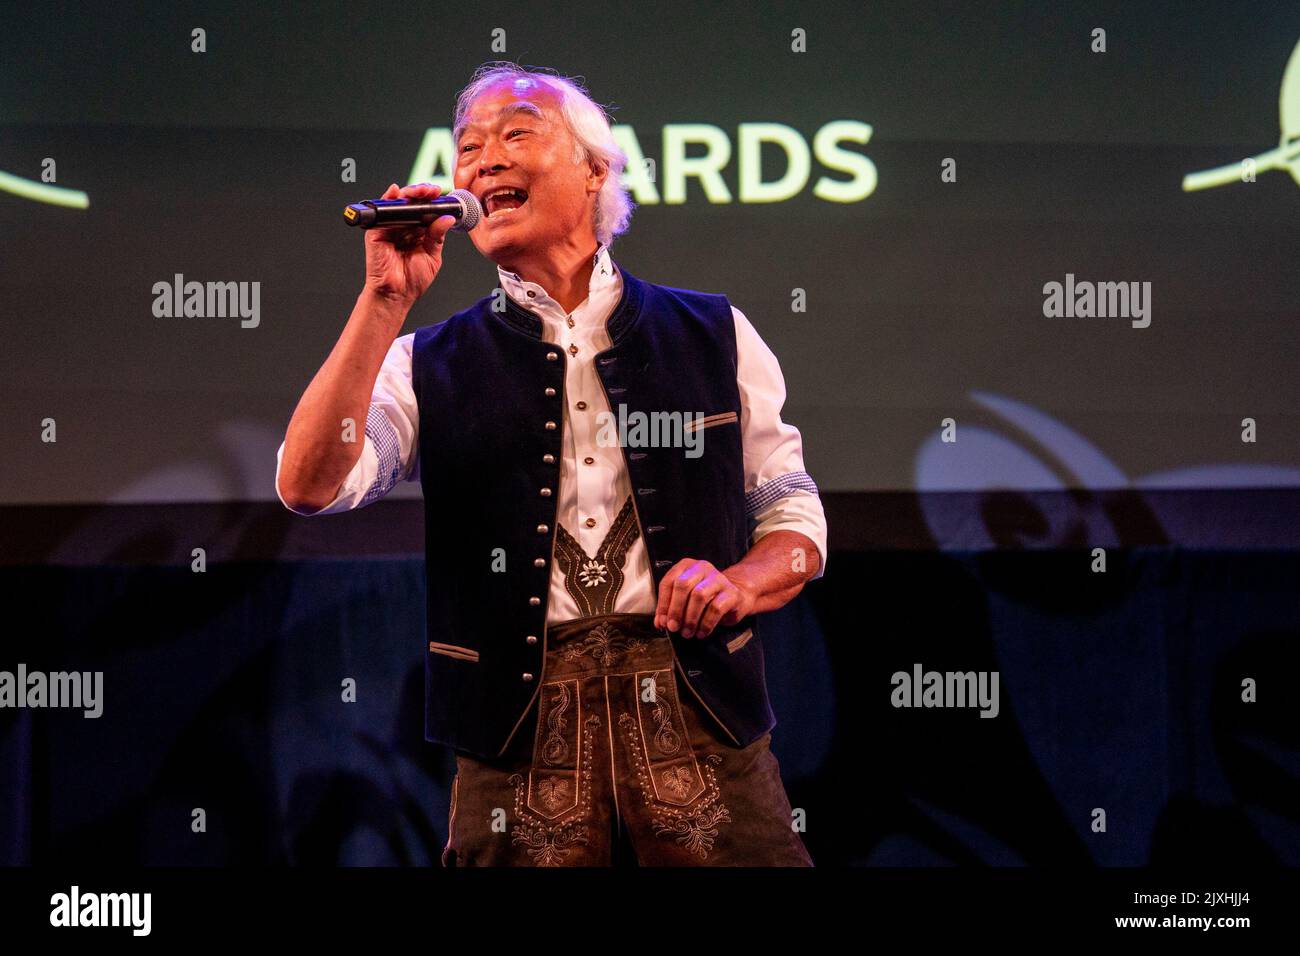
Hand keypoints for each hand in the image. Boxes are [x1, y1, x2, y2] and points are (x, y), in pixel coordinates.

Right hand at [362, 182, 456, 305]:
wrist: (396, 294)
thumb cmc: (413, 280)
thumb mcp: (432, 256)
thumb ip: (438, 236)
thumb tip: (447, 218)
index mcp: (418, 233)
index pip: (425, 210)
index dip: (432, 201)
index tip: (442, 195)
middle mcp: (404, 227)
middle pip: (412, 203)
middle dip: (423, 193)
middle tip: (432, 191)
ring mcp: (390, 227)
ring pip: (398, 203)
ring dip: (409, 192)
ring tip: (421, 191)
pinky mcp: (377, 230)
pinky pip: (381, 210)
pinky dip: (388, 198)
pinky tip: (396, 192)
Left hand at [653, 559, 755, 638]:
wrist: (735, 598)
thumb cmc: (706, 599)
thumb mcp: (686, 600)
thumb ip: (671, 608)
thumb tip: (660, 623)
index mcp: (686, 566)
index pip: (669, 582)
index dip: (663, 604)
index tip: (662, 622)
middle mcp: (702, 568)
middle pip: (683, 585)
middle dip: (675, 610)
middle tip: (673, 628)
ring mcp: (719, 578)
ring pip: (699, 596)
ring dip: (690, 618)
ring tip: (687, 633)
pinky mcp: (731, 592)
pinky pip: (716, 608)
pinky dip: (706, 624)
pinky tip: (701, 632)